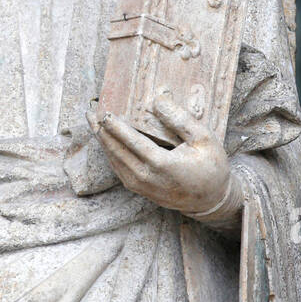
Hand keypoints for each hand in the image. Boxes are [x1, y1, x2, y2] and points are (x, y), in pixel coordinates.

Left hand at [88, 91, 235, 216]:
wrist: (211, 201)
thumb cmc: (211, 166)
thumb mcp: (204, 138)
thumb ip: (180, 119)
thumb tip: (157, 101)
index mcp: (163, 165)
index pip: (131, 142)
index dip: (115, 126)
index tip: (103, 111)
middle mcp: (147, 177)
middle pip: (116, 151)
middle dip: (101, 130)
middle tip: (89, 111)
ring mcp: (141, 186)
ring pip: (114, 161)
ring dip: (102, 141)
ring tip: (92, 122)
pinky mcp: (139, 189)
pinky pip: (118, 169)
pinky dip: (110, 153)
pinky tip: (105, 141)